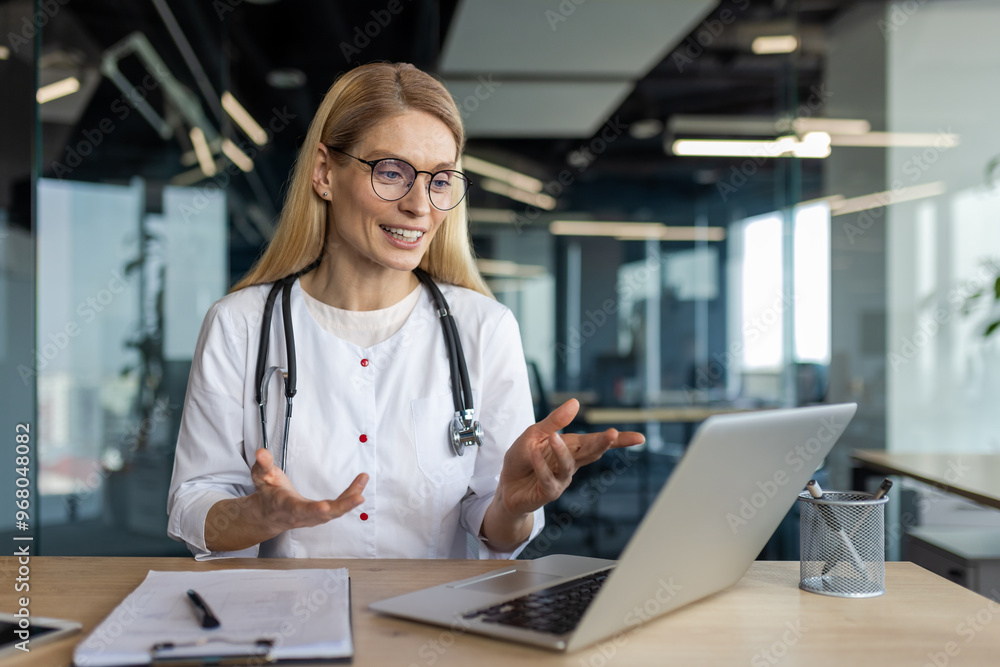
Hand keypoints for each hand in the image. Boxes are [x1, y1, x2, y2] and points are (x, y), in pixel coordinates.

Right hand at [249, 448, 367, 532]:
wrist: (269, 514)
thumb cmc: (268, 493)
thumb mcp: (261, 476)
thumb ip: (263, 465)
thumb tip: (261, 452)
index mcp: (286, 507)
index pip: (299, 510)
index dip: (311, 510)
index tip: (324, 507)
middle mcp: (302, 516)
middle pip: (324, 515)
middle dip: (342, 507)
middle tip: (359, 497)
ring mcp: (314, 517)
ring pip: (335, 512)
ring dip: (351, 499)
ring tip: (363, 479)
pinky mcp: (322, 514)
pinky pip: (339, 507)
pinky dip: (351, 496)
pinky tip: (361, 482)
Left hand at [496, 399, 643, 516]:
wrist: (507, 487)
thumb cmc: (524, 458)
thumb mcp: (535, 433)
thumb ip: (555, 421)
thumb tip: (575, 402)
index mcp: (571, 446)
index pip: (597, 441)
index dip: (619, 440)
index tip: (640, 438)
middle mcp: (571, 463)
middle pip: (591, 452)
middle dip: (603, 444)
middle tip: (612, 434)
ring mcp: (562, 479)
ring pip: (568, 465)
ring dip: (562, 452)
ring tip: (554, 437)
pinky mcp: (549, 491)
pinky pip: (547, 478)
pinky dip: (540, 465)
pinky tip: (534, 453)